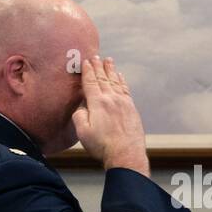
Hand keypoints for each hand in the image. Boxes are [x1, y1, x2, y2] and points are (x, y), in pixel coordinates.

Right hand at [72, 56, 149, 175]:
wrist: (126, 155)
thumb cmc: (103, 146)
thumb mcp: (83, 132)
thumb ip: (79, 116)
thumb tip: (82, 107)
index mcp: (98, 103)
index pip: (91, 82)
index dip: (88, 70)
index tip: (86, 61)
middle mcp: (112, 99)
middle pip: (104, 78)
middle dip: (99, 66)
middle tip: (96, 56)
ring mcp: (124, 103)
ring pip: (116, 82)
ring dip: (111, 70)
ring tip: (109, 60)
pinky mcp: (132, 109)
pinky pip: (126, 90)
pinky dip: (122, 81)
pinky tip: (120, 77)